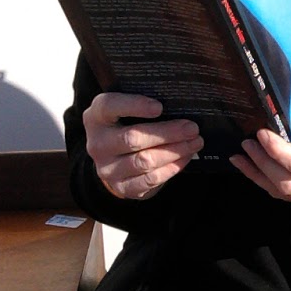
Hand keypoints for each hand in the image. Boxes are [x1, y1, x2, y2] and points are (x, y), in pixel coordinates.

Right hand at [83, 92, 202, 200]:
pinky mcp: (121, 187)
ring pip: (144, 161)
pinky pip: (150, 179)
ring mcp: (107, 169)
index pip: (109, 106)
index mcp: (95, 117)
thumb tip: (180, 103)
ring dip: (174, 151)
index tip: (159, 106)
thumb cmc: (126, 127)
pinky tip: (185, 158)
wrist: (113, 162)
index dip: (134, 105)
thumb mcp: (125, 112)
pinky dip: (171, 168)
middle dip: (167, 132)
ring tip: (194, 142)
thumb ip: (143, 105)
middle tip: (192, 128)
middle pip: (133, 138)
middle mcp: (97, 143)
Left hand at [231, 130, 290, 210]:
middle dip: (261, 164)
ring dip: (259, 176)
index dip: (278, 152)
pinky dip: (268, 182)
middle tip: (246, 142)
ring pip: (283, 194)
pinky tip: (255, 170)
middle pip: (284, 185)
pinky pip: (289, 195)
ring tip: (240, 157)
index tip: (263, 134)